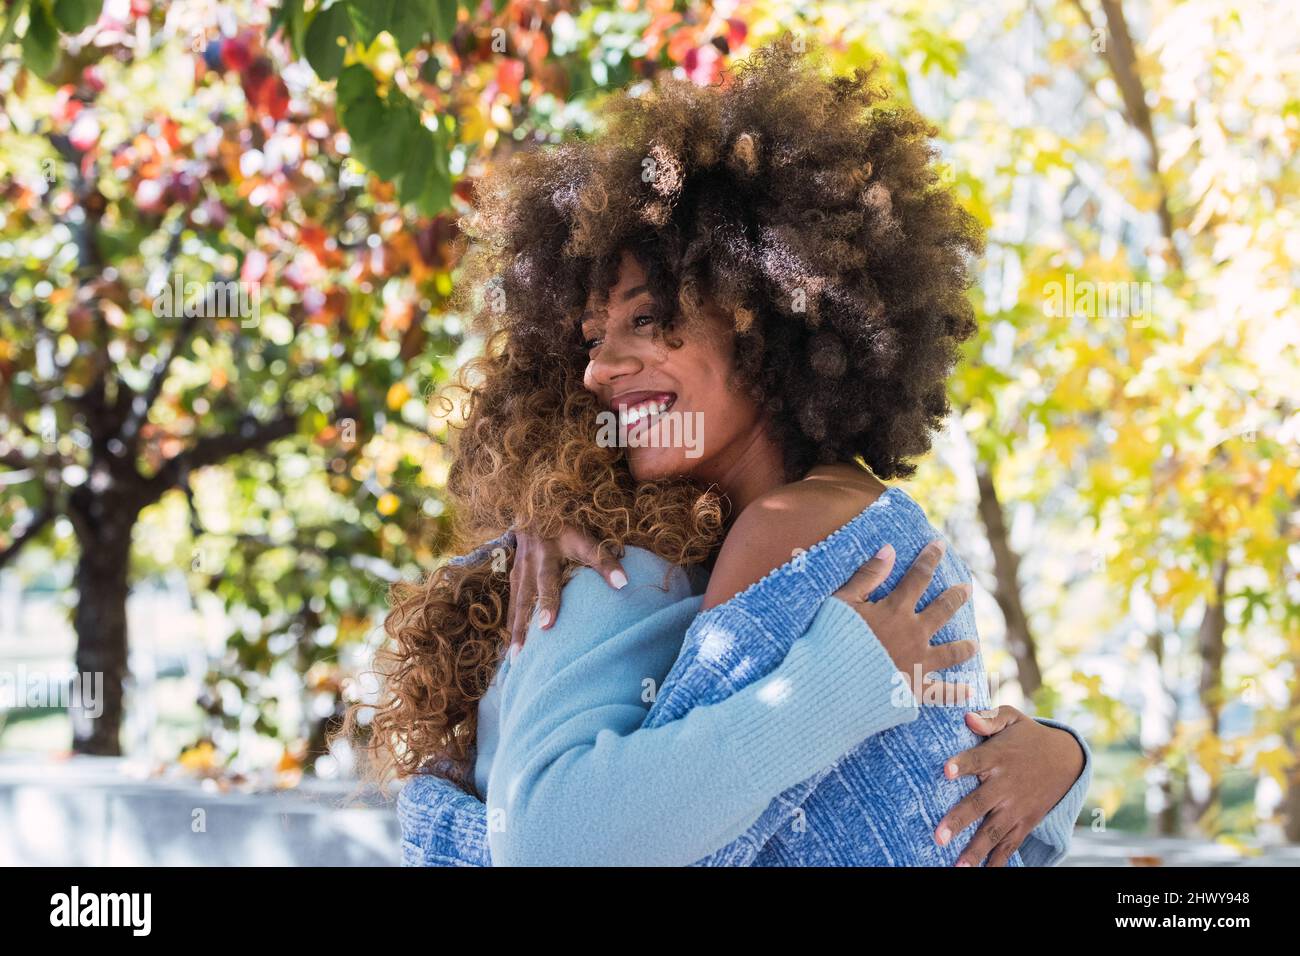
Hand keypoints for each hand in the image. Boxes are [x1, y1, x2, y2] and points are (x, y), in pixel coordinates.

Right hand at [508, 527, 627, 648]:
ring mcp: (523, 566)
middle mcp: (542, 554)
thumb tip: (625, 584)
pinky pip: (514, 605)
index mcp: (568, 540)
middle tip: (546, 628)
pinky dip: (512, 627)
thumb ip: (604, 559)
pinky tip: (512, 650)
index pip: (591, 552)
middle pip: (544, 581)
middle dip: (546, 604)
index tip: (620, 583)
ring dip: (520, 627)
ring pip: (523, 599)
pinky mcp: (514, 577)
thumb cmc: (566, 530)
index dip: (604, 565)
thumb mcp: (586, 537)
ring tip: (518, 656)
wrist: (531, 512)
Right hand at [832, 540, 976, 706]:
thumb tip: (890, 550)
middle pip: (942, 610)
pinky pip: (942, 692)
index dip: (930, 559)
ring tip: (974, 644)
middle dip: (956, 596)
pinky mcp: (915, 689)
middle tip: (966, 588)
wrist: (832, 684)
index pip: (918, 578)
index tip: (940, 545)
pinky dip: (956, 692)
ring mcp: (917, 663)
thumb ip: (867, 576)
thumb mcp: (843, 602)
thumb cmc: (830, 640)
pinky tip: (969, 691)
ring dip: (964, 647)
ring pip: (951, 652)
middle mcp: (913, 634)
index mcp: (895, 610)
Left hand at [934, 705, 1085, 866]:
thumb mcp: (1012, 719)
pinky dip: (998, 860)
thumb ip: (990, 718)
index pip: (977, 759)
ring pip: (993, 832)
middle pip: (980, 804)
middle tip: (939, 836)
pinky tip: (983, 872)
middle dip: (959, 820)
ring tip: (958, 866)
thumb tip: (968, 716)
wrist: (1067, 759)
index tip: (946, 770)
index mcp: (999, 756)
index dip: (962, 764)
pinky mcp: (1025, 822)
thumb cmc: (1028, 736)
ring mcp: (1016, 807)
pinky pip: (1010, 844)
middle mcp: (1006, 785)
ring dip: (975, 850)